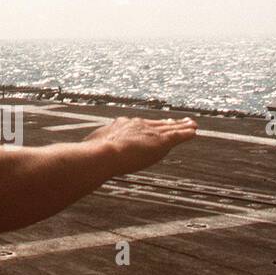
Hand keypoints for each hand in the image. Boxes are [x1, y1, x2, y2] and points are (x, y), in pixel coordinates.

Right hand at [83, 116, 198, 175]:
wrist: (104, 153)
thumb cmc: (93, 153)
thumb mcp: (90, 147)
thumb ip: (92, 148)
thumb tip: (80, 151)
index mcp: (120, 125)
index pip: (137, 124)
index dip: (145, 125)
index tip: (150, 124)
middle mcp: (136, 124)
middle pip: (155, 122)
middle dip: (166, 122)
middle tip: (175, 121)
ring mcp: (149, 131)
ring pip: (169, 127)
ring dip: (181, 126)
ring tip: (191, 124)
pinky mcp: (161, 141)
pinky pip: (178, 135)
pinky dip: (186, 132)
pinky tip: (194, 131)